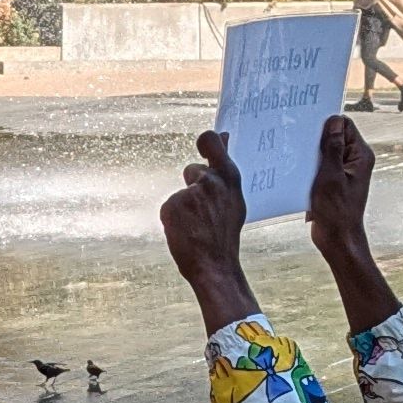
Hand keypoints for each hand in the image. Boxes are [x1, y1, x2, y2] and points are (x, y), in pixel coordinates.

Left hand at [162, 133, 254, 328]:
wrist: (215, 266)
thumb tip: (224, 136)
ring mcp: (190, 192)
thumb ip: (224, 167)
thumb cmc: (225, 234)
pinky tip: (186, 231)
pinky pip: (169, 206)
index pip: (211, 140)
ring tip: (197, 225)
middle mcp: (210, 181)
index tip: (204, 148)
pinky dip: (174, 218)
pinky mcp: (171, 205)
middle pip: (192, 169)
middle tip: (205, 212)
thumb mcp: (232, 198)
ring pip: (181, 191)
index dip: (205, 141)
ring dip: (184, 204)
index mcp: (230, 177)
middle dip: (194, 187)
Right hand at [304, 111, 376, 257]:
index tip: (309, 128)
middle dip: (317, 139)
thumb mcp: (330, 176)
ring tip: (300, 162)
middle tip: (300, 145)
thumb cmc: (336, 211)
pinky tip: (300, 172)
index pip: (345, 125)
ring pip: (326, 151)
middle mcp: (355, 160)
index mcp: (360, 156)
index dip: (327, 124)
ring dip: (312, 155)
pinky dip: (311, 166)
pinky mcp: (335, 180)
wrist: (337, 239)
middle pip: (335, 136)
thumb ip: (332, 148)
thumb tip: (334, 121)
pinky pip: (321, 165)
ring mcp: (345, 170)